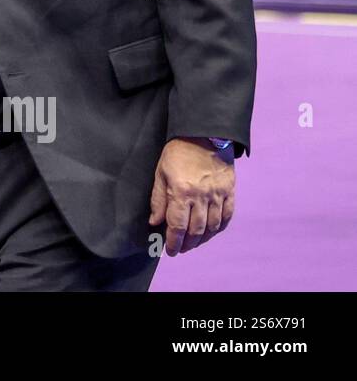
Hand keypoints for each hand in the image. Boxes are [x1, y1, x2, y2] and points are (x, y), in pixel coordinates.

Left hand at [148, 137, 235, 255]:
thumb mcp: (160, 173)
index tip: (170, 251)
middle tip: (181, 250)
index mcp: (181, 192)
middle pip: (196, 230)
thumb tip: (155, 222)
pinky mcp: (230, 191)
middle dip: (187, 244)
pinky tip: (212, 232)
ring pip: (212, 226)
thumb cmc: (177, 152)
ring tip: (194, 244)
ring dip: (203, 239)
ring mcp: (218, 195)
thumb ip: (158, 199)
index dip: (173, 242)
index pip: (177, 226)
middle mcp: (201, 197)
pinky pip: (228, 216)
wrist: (204, 134)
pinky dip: (219, 227)